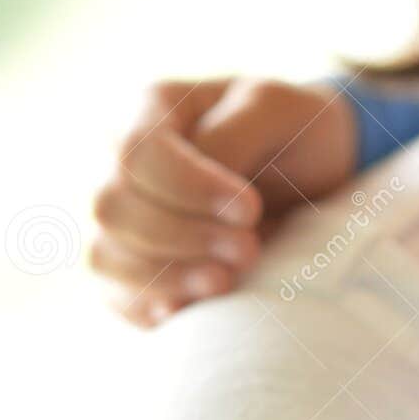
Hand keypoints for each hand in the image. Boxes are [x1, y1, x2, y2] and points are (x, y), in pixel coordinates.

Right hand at [88, 78, 356, 325]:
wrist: (314, 166)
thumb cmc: (295, 128)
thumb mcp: (278, 109)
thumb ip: (234, 135)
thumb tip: (201, 186)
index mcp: (155, 109)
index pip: (137, 153)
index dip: (187, 189)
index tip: (250, 211)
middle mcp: (122, 161)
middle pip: (112, 208)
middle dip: (183, 236)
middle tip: (249, 248)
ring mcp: (125, 215)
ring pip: (105, 256)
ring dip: (166, 276)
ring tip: (228, 281)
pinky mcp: (135, 262)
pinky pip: (115, 295)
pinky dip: (147, 306)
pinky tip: (188, 310)